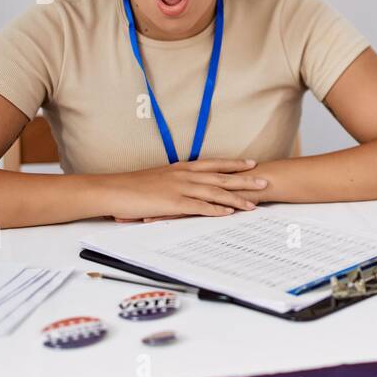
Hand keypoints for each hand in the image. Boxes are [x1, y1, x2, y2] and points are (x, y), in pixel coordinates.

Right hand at [99, 158, 268, 221]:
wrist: (113, 189)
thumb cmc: (132, 186)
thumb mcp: (157, 178)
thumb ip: (174, 181)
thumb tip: (186, 187)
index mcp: (181, 168)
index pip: (214, 164)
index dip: (234, 164)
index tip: (250, 164)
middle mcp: (184, 175)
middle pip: (221, 177)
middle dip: (244, 180)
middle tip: (264, 181)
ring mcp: (179, 188)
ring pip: (214, 192)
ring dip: (236, 198)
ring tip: (253, 203)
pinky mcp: (173, 202)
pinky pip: (199, 206)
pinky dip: (216, 209)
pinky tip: (229, 213)